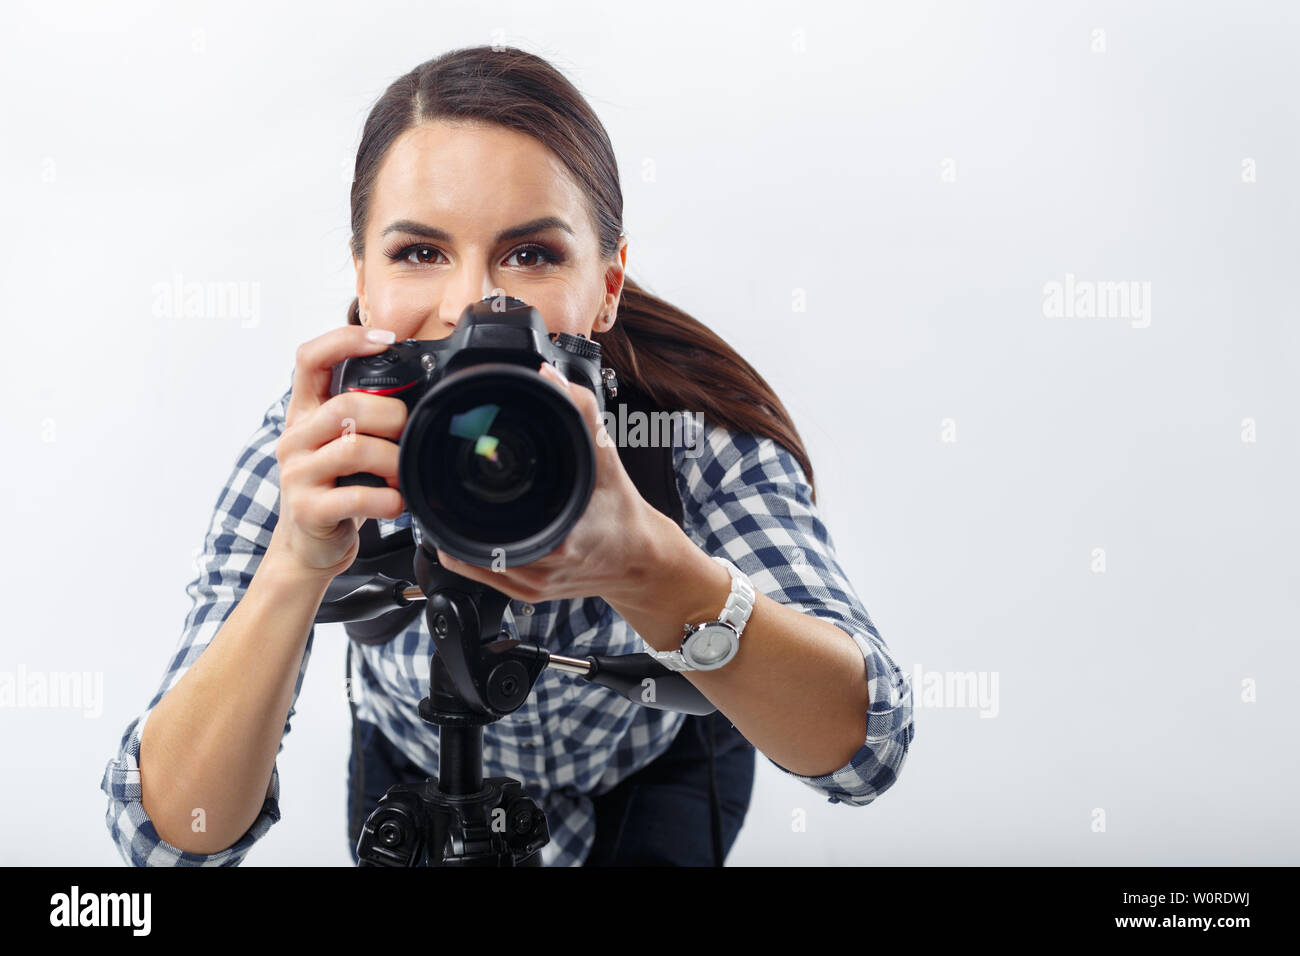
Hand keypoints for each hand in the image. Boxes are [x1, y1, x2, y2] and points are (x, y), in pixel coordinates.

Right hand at [269, 325, 407, 578]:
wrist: (309, 546)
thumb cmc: (336, 488)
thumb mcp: (342, 443)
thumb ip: (364, 414)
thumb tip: (418, 391)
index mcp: (304, 413)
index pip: (310, 359)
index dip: (346, 340)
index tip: (386, 340)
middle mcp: (295, 437)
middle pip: (345, 406)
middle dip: (391, 417)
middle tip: (407, 435)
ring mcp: (297, 474)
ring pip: (354, 449)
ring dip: (393, 462)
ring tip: (403, 474)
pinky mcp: (307, 509)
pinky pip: (354, 497)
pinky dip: (386, 500)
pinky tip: (396, 503)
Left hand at [433, 361, 661, 604]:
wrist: (640, 561)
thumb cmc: (624, 515)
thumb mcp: (607, 460)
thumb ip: (582, 413)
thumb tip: (550, 377)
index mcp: (554, 542)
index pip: (480, 530)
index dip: (454, 505)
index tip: (445, 480)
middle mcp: (537, 571)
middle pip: (465, 547)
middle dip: (451, 514)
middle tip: (445, 485)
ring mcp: (529, 587)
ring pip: (467, 565)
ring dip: (454, 534)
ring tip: (450, 504)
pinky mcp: (528, 594)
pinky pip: (481, 577)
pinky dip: (467, 553)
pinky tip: (467, 530)